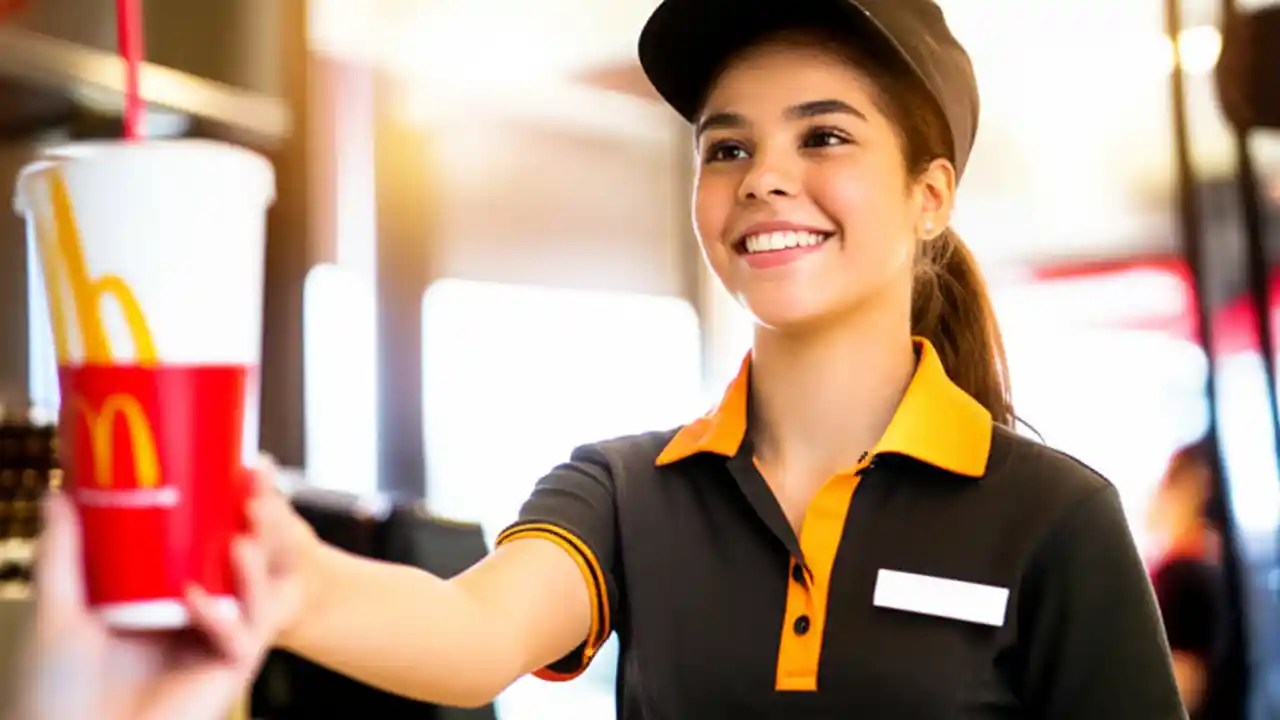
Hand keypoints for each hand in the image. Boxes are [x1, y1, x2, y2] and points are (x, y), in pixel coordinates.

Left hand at [6, 457, 306, 719]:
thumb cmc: (57, 695)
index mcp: (169, 592)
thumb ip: (62, 554)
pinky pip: (242, 637)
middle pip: (246, 559)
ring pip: (257, 594)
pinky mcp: (227, 672)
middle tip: (256, 494)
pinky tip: (199, 600)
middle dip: (261, 525)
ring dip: (256, 565)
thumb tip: (59, 492)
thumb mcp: (59, 612)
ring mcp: (215, 641)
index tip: (239, 467)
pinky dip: (225, 616)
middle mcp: (200, 612)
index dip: (229, 504)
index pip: (211, 538)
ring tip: (241, 540)